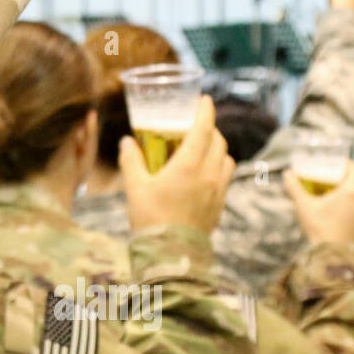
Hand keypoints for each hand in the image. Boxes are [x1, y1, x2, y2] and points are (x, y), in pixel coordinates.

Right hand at [122, 96, 234, 234]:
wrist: (172, 254)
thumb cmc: (151, 218)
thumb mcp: (135, 187)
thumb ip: (131, 161)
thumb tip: (126, 141)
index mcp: (189, 165)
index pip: (204, 129)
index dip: (205, 111)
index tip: (204, 99)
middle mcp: (209, 174)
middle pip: (218, 141)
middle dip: (209, 129)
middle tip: (195, 125)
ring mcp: (218, 190)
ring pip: (226, 159)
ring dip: (217, 149)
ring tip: (201, 149)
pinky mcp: (220, 205)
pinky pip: (226, 178)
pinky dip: (219, 167)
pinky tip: (203, 174)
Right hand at [284, 161, 353, 247]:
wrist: (334, 256)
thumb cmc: (320, 228)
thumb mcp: (304, 206)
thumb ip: (295, 188)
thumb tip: (287, 173)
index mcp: (352, 191)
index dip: (346, 163)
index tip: (335, 163)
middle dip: (344, 178)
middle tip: (330, 178)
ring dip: (348, 191)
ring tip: (333, 194)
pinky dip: (352, 203)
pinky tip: (338, 209)